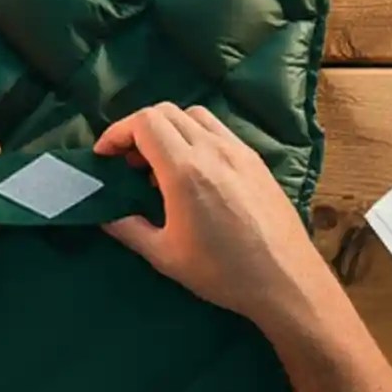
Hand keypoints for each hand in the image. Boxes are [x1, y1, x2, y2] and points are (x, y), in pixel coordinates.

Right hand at [94, 102, 334, 330]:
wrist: (285, 280)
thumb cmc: (222, 273)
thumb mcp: (165, 256)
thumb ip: (129, 229)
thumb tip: (105, 215)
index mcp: (186, 171)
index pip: (144, 123)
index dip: (117, 132)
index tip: (105, 156)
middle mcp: (213, 150)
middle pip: (166, 112)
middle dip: (138, 129)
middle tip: (128, 162)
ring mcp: (238, 151)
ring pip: (194, 115)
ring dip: (169, 128)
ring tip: (160, 163)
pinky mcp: (256, 160)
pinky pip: (218, 130)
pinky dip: (195, 136)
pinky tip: (194, 171)